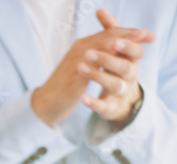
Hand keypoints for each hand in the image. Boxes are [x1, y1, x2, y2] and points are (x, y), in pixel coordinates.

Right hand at [31, 9, 153, 126]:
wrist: (45, 102)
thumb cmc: (65, 84)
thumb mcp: (80, 65)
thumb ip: (96, 54)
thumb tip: (115, 45)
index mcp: (81, 47)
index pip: (107, 33)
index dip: (127, 32)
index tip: (146, 34)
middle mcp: (78, 52)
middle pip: (105, 38)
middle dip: (127, 36)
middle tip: (144, 35)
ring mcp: (75, 65)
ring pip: (99, 51)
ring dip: (118, 48)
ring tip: (134, 49)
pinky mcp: (73, 82)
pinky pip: (90, 72)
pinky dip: (103, 68)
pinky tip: (117, 69)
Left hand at [78, 9, 150, 120]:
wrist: (116, 102)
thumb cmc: (115, 71)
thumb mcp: (114, 52)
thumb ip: (109, 33)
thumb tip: (100, 10)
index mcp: (131, 61)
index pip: (136, 52)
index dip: (127, 46)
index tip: (114, 41)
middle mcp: (129, 77)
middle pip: (126, 67)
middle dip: (109, 59)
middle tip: (89, 53)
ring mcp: (120, 94)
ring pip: (115, 85)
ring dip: (99, 77)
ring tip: (81, 68)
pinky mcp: (109, 108)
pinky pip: (104, 106)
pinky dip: (94, 102)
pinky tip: (83, 99)